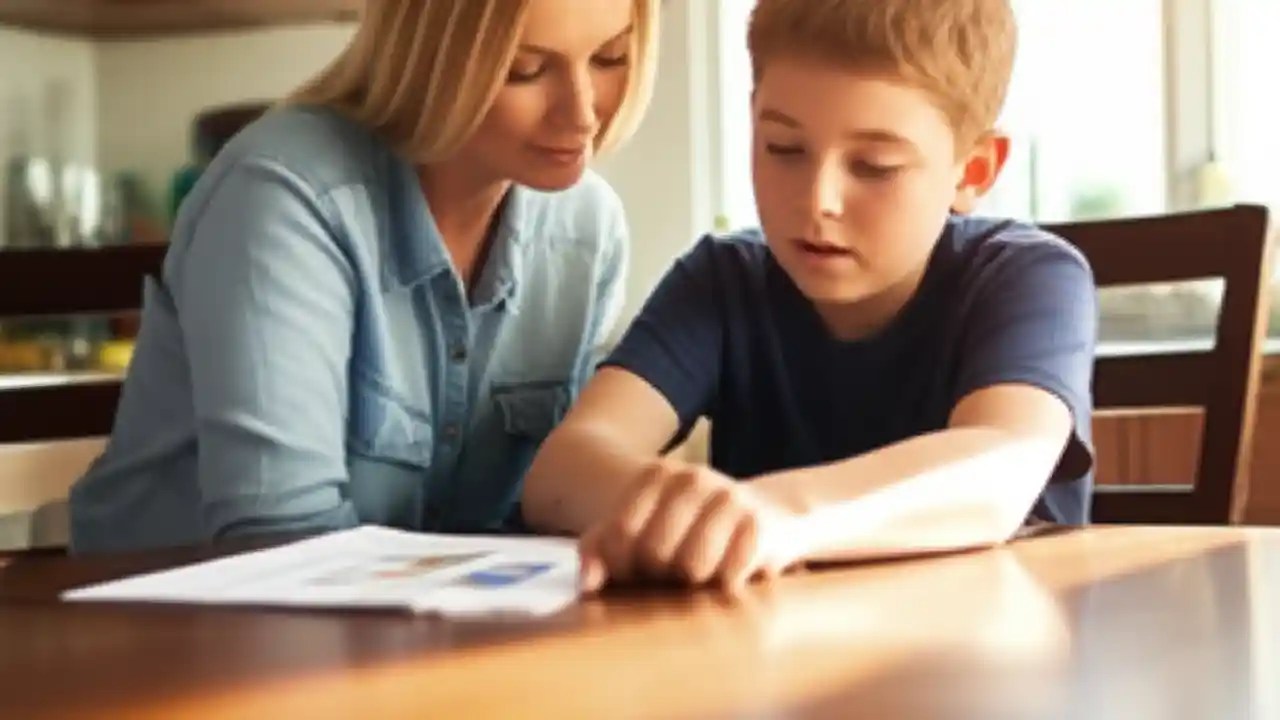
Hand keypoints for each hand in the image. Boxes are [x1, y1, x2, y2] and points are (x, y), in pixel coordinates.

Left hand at [578, 459, 800, 593]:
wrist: (772, 515)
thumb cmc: (693, 531)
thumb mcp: (643, 529)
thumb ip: (603, 549)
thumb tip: (588, 584)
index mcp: (657, 474)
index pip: (619, 532)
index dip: (620, 566)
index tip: (632, 575)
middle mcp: (692, 478)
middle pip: (654, 552)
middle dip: (658, 578)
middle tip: (669, 579)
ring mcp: (728, 498)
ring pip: (692, 567)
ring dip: (694, 587)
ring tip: (699, 578)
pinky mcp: (759, 525)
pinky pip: (729, 576)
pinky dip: (725, 588)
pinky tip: (728, 578)